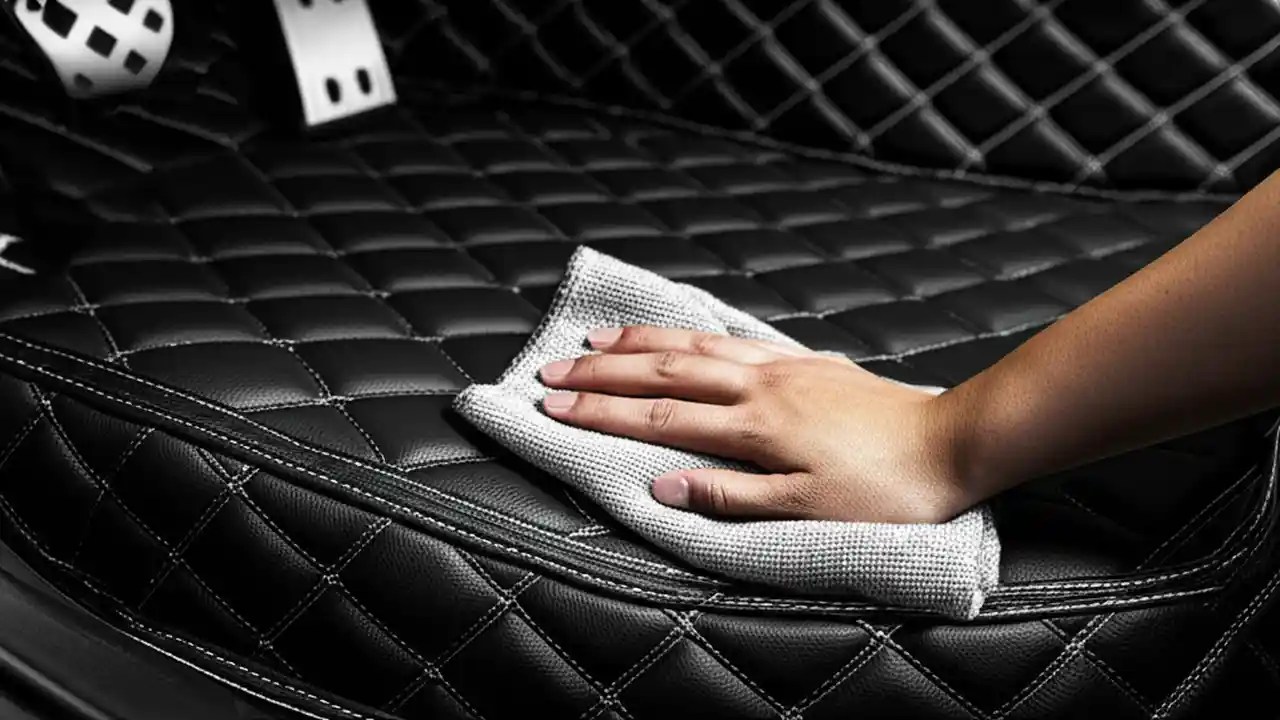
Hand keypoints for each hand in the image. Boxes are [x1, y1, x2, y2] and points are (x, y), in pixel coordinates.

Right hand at [537, 325, 978, 523]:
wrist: (954, 444)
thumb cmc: (886, 489)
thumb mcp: (807, 510)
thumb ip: (731, 496)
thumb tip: (662, 485)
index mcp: (755, 426)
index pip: (658, 416)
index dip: (600, 413)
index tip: (552, 406)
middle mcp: (760, 386)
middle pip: (665, 370)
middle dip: (602, 371)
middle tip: (553, 367)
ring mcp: (783, 367)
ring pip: (696, 345)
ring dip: (641, 342)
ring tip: (598, 338)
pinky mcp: (806, 361)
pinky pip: (735, 337)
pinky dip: (694, 331)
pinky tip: (680, 333)